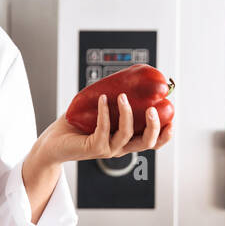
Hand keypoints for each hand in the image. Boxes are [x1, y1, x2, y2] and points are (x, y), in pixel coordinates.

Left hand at [38, 92, 173, 164]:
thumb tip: (128, 76)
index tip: (172, 119)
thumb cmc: (75, 126)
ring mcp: (107, 149)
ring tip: (122, 96)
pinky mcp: (93, 148)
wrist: (53, 142)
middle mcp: (119, 148)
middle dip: (155, 126)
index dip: (165, 134)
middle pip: (147, 143)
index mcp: (125, 140)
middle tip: (154, 108)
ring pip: (126, 134)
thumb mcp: (100, 111)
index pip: (151, 142)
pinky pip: (104, 129)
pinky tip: (103, 99)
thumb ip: (114, 99)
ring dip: (128, 113)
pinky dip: (105, 112)